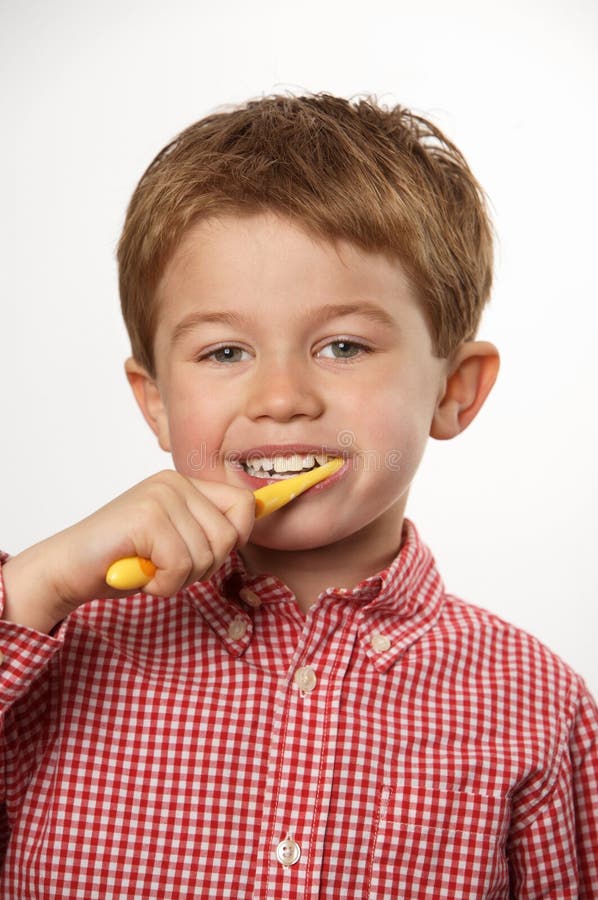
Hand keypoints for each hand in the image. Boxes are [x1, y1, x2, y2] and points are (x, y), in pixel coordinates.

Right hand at [1, 470, 254, 632]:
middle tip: (168, 568)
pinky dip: (163, 585)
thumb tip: (254, 522)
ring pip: (207, 555)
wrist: (67, 570)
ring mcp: (160, 496)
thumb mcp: (175, 539)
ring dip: (179, 578)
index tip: (214, 555)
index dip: (239, 536)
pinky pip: (182, 566)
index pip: (243, 503)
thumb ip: (206, 529)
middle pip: (230, 536)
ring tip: (149, 568)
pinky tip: (139, 574)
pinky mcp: (147, 517)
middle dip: (204, 567)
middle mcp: (174, 483)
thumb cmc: (122, 560)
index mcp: (184, 484)